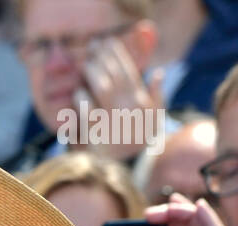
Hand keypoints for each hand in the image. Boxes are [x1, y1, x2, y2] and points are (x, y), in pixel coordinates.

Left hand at [79, 42, 163, 159]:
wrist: (132, 171)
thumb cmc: (141, 142)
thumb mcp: (155, 119)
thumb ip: (157, 95)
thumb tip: (158, 72)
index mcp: (141, 102)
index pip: (129, 71)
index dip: (118, 53)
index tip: (109, 41)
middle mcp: (129, 109)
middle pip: (115, 75)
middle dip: (104, 57)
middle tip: (93, 46)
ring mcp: (114, 122)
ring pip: (103, 89)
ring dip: (94, 73)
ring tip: (87, 64)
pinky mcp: (99, 136)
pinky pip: (89, 113)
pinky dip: (83, 100)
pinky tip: (79, 91)